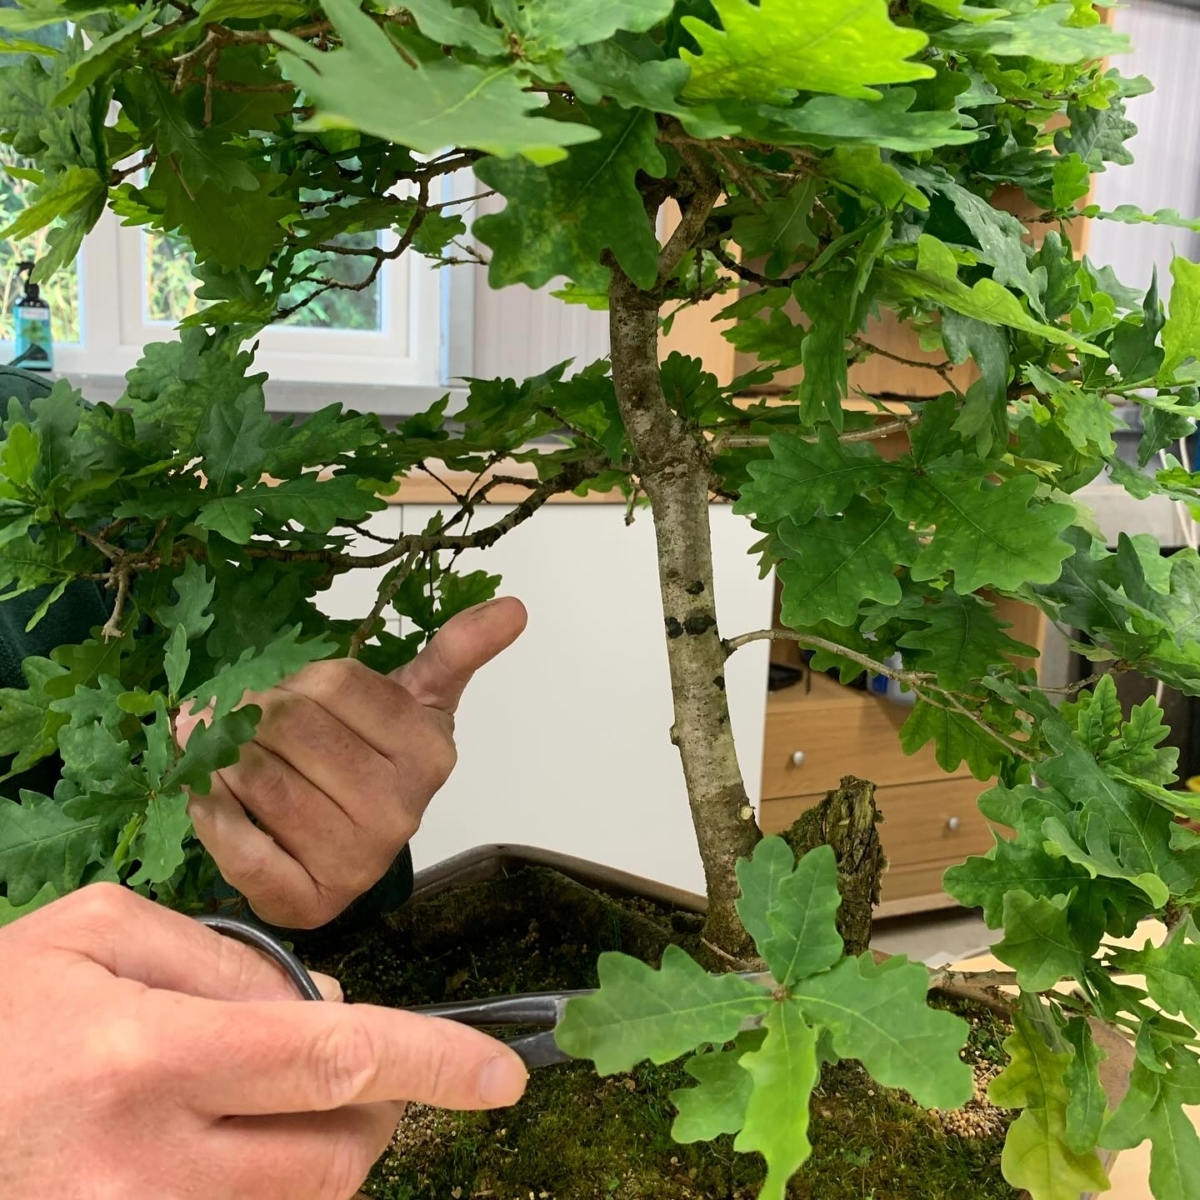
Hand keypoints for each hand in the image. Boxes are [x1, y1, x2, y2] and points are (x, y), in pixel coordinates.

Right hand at [0, 884, 526, 1199]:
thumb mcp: (99, 931)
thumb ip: (225, 955)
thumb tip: (327, 998)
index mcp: (146, 1058)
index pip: (332, 1060)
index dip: (432, 1063)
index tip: (500, 1074)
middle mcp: (144, 1167)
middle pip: (334, 1156)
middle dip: (379, 1107)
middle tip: (358, 1064)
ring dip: (328, 1152)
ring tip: (281, 1100)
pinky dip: (273, 1189)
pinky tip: (237, 1145)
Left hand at [184, 598, 527, 928]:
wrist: (342, 855)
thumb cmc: (370, 763)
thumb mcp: (416, 704)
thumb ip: (455, 653)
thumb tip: (516, 607)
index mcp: (429, 751)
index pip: (335, 681)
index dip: (295, 680)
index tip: (288, 694)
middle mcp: (401, 808)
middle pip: (290, 725)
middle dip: (251, 716)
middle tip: (240, 723)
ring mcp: (356, 860)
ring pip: (258, 778)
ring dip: (220, 759)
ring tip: (222, 756)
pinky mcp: (308, 900)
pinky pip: (237, 844)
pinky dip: (208, 812)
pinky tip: (211, 797)